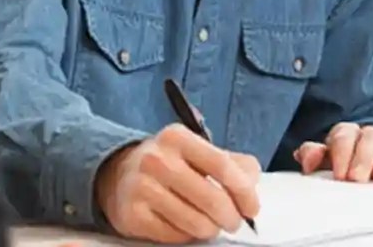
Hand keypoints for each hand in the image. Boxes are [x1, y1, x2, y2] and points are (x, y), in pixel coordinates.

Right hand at [96, 124, 260, 243]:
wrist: (120, 176)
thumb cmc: (171, 164)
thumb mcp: (198, 152)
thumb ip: (233, 163)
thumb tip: (252, 186)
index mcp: (178, 137)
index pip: (222, 165)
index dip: (244, 191)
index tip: (252, 208)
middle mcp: (157, 159)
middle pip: (212, 199)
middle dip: (231, 217)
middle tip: (234, 222)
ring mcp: (142, 188)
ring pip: (195, 223)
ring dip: (210, 229)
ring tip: (210, 224)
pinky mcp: (132, 215)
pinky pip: (175, 236)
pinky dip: (187, 235)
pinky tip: (185, 225)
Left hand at [292, 123, 372, 181]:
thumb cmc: (350, 168)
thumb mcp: (329, 164)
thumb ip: (314, 156)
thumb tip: (308, 158)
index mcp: (351, 134)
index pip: (345, 134)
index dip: (342, 152)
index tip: (340, 174)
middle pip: (372, 135)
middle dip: (364, 156)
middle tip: (359, 178)